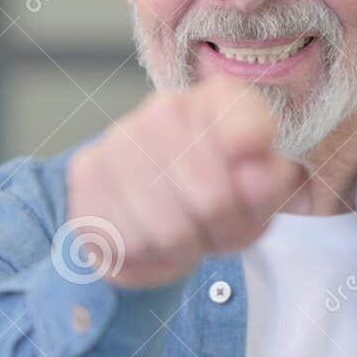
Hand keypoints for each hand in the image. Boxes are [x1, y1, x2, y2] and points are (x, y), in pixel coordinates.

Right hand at [65, 75, 307, 288]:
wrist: (146, 207)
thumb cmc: (213, 194)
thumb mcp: (259, 191)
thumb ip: (269, 182)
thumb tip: (257, 178)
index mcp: (221, 100)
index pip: (250, 132)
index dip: (262, 183)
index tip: (258, 192)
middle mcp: (166, 109)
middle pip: (212, 198)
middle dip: (222, 230)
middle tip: (220, 229)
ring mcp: (120, 139)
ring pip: (169, 228)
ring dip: (186, 247)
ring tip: (187, 235)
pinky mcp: (86, 175)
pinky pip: (130, 241)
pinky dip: (150, 256)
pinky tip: (154, 240)